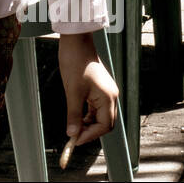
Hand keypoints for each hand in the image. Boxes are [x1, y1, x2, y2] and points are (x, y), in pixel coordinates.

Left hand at [58, 33, 118, 147]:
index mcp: (108, 98)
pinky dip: (87, 115)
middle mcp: (111, 96)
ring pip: (100, 116)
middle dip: (90, 132)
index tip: (74, 140)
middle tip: (74, 137)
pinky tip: (76, 117)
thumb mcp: (72, 91)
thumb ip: (74, 114)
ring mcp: (106, 93)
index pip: (104, 126)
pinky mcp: (100, 89)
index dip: (90, 135)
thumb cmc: (75, 63)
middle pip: (105, 123)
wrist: (76, 42)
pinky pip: (96, 108)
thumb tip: (72, 134)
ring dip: (88, 124)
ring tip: (73, 128)